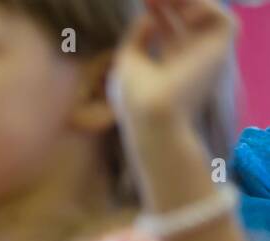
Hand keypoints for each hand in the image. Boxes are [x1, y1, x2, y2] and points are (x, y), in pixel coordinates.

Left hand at [109, 0, 237, 131]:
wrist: (154, 117)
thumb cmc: (136, 96)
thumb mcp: (129, 59)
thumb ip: (140, 32)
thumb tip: (152, 13)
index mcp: (171, 62)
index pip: (170, 27)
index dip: (159, 10)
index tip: (146, 1)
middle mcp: (192, 56)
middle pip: (189, 17)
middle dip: (173, 3)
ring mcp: (206, 53)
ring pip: (208, 14)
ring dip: (188, 1)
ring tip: (167, 0)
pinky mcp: (219, 50)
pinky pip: (223, 18)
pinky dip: (205, 9)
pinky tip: (183, 17)